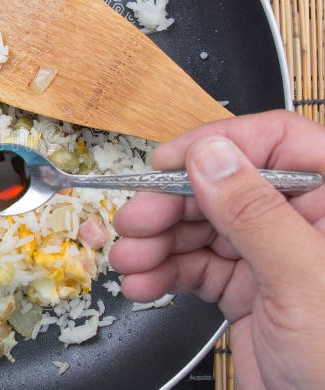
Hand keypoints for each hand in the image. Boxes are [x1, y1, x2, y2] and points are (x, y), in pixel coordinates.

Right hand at [110, 110, 324, 388]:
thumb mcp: (304, 282)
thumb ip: (256, 214)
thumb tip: (211, 155)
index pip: (277, 141)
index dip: (218, 144)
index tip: (168, 162)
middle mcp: (302, 222)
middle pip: (224, 185)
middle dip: (171, 204)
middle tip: (134, 221)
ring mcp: (272, 256)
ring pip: (202, 226)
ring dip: (157, 242)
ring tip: (128, 260)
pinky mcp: (247, 290)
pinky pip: (195, 266)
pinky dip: (163, 273)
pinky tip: (143, 283)